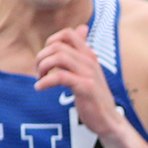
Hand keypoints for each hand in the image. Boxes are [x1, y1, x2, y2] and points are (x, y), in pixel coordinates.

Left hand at [36, 25, 126, 141]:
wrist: (108, 120)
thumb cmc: (95, 96)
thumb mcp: (89, 69)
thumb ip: (82, 50)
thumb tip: (82, 28)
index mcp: (89, 55)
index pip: (68, 34)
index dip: (51, 41)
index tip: (47, 57)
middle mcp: (90, 60)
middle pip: (57, 46)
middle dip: (41, 57)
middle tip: (39, 72)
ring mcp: (88, 73)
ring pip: (58, 58)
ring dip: (42, 67)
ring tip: (40, 79)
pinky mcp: (85, 87)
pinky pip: (60, 77)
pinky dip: (45, 82)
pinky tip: (40, 88)